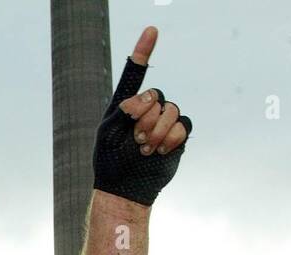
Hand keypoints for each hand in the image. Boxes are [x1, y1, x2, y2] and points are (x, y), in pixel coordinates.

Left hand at [93, 27, 191, 205]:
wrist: (126, 188)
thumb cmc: (111, 162)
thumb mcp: (106, 134)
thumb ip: (122, 111)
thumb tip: (144, 99)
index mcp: (127, 104)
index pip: (135, 73)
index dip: (143, 51)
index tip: (152, 30)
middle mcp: (147, 109)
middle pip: (156, 95)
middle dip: (145, 118)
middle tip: (136, 139)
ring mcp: (164, 121)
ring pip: (172, 110)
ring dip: (157, 130)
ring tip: (145, 147)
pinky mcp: (177, 136)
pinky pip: (184, 125)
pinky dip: (171, 137)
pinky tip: (159, 150)